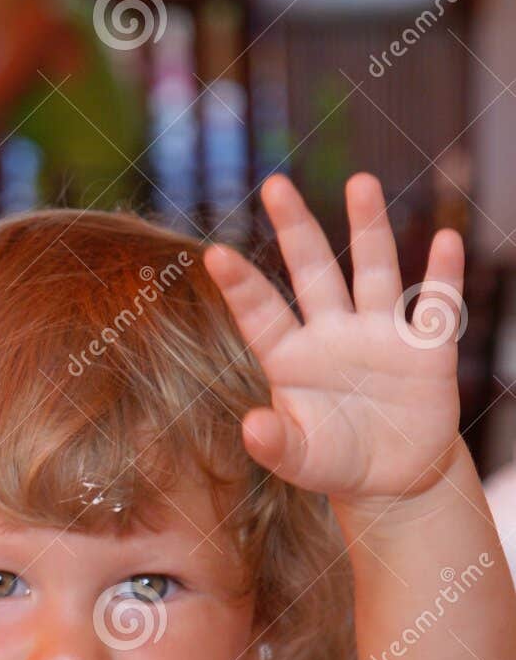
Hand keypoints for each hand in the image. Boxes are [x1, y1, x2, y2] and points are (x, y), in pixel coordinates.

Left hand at [202, 172, 464, 507]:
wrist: (393, 476)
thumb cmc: (336, 461)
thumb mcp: (301, 462)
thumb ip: (276, 445)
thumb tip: (251, 428)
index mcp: (293, 359)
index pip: (262, 315)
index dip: (241, 287)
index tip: (214, 255)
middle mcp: (334, 334)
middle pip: (313, 272)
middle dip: (296, 229)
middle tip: (274, 184)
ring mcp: (380, 335)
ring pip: (373, 271)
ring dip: (369, 229)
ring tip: (359, 182)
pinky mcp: (426, 349)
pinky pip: (436, 306)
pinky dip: (443, 276)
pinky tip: (445, 240)